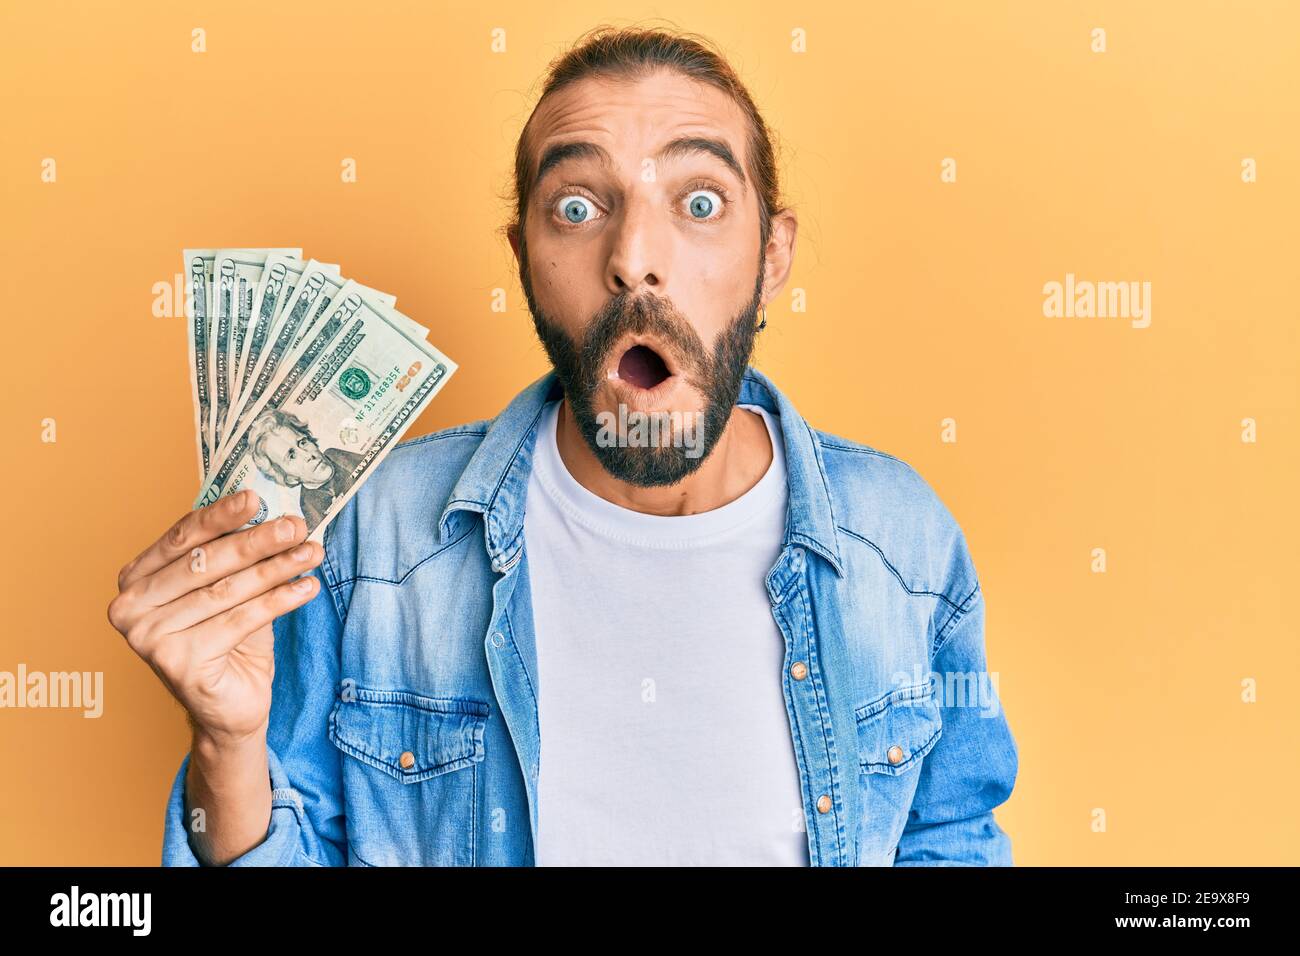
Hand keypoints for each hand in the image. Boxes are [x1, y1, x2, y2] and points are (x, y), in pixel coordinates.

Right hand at [107, 491, 324, 747]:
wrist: (231, 708)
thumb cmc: (230, 642)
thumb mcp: (231, 589)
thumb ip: (237, 553)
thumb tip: (274, 510)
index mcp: (135, 580)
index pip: (181, 538)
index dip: (220, 516)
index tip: (256, 498)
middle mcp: (130, 608)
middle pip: (205, 562)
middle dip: (257, 541)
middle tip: (296, 526)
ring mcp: (149, 638)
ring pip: (226, 590)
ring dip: (276, 567)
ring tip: (311, 552)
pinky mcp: (177, 662)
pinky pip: (240, 620)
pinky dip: (279, 601)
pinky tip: (307, 587)